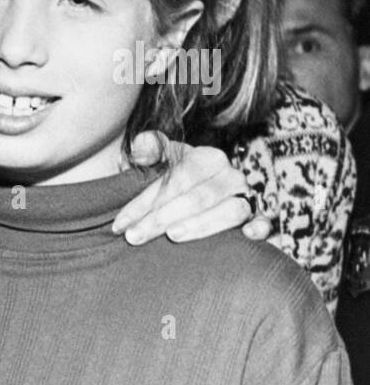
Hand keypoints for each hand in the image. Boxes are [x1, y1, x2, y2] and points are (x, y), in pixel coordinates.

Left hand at [113, 132, 270, 244]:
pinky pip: (265, 222)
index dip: (144, 202)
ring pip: (229, 210)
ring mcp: (246, 197)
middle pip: (197, 197)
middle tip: (135, 237)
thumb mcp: (161, 161)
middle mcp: (229, 176)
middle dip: (162, 218)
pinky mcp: (258, 218)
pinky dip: (259, 228)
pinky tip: (246, 237)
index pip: (174, 179)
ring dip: (201, 224)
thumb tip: (140, 147)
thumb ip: (149, 149)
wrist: (204, 190)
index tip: (120, 225)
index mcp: (207, 158)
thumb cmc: (176, 181)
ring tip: (173, 236)